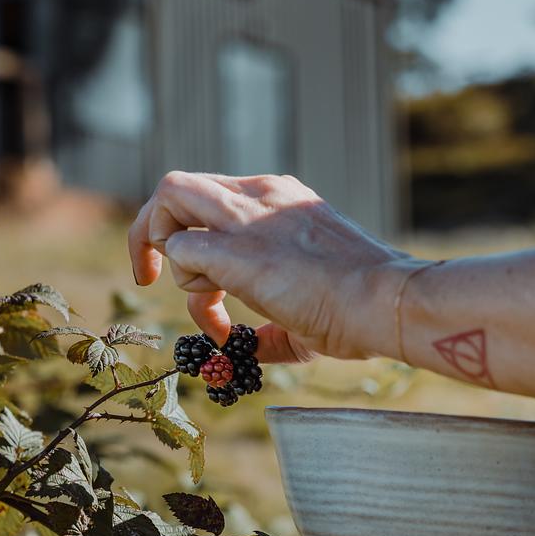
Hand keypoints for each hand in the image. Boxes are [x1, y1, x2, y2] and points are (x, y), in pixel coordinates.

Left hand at [128, 171, 411, 361]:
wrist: (386, 302)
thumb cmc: (359, 308)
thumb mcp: (308, 301)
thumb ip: (272, 323)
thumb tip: (249, 348)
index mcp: (279, 198)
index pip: (211, 199)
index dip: (193, 240)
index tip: (204, 286)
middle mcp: (260, 196)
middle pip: (178, 186)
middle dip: (151, 229)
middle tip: (147, 275)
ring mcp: (248, 218)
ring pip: (170, 198)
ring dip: (163, 251)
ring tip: (203, 304)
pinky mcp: (238, 251)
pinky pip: (181, 249)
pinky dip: (185, 283)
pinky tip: (214, 318)